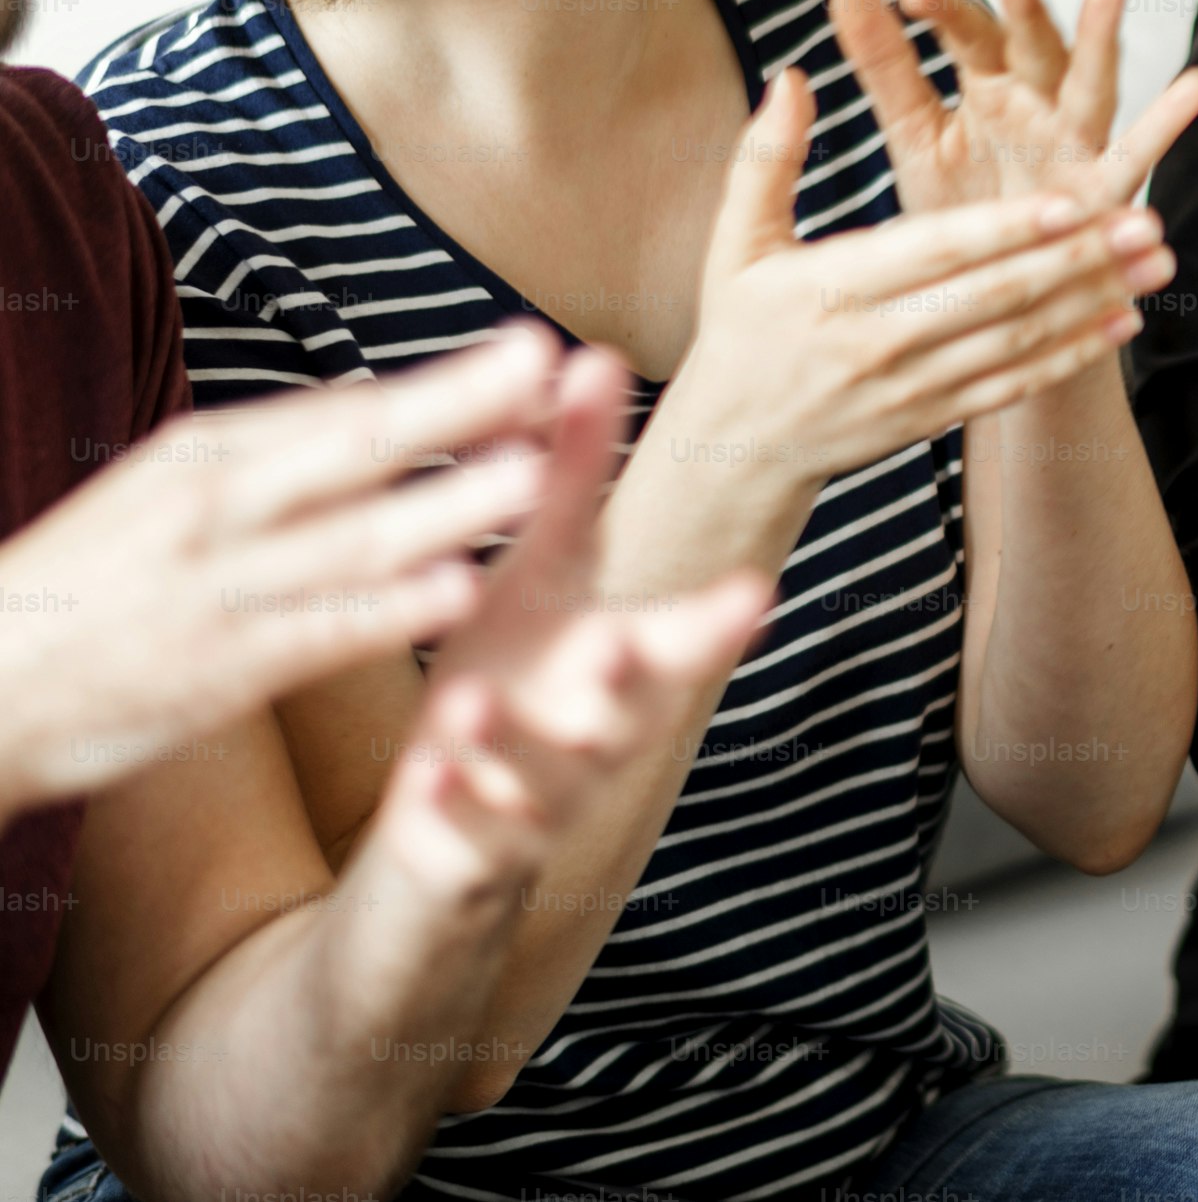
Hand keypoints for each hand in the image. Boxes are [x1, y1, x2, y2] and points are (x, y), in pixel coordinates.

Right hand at [0, 325, 572, 811]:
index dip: (447, 380)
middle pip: (357, 447)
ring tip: (534, 473)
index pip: (347, 406)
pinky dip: (389, 611)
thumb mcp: (171, 492)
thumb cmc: (97, 584)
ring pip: (353, 538)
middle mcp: (217, 506)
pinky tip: (459, 592)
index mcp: (209, 452)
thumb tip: (387, 404)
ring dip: (448, 504)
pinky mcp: (218, 671)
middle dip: (460, 404)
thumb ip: (277, 456)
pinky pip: (319, 635)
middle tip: (549, 367)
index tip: (536, 349)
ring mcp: (219, 587)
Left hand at [360, 346, 768, 906]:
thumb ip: (570, 475)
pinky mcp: (468, 859)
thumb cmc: (509, 686)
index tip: (755, 591)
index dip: (718, 624)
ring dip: (512, 746)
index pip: (679, 643)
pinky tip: (427, 780)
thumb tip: (596, 351)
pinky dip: (451, 811)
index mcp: (614, 665)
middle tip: (616, 643)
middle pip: (626, 716)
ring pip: (540, 782)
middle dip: (625, 682)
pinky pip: (465, 841)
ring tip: (470, 706)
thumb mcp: (536, 576)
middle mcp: (593, 737)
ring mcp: (535, 804)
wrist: (449, 844)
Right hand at [660, 68, 1160, 487]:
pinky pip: (1016, 385)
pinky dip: (1073, 355)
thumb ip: (766, 157)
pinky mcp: (936, 418)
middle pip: (997, 296)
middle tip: (1147, 220)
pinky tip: (1122, 320)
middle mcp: (882, 341)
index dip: (1007, 229)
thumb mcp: (734, 241)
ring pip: (1020, 340)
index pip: (937, 251)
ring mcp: (915, 386)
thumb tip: (794, 76)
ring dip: (1093, 301)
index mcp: (836, 287)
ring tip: (1157, 263)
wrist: (736, 448)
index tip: (1069, 199)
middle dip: (1078, 259)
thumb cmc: (741, 329)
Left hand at [828, 0, 1197, 214]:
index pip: (968, 36)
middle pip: (1031, 45)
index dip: (943, 13)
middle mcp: (1037, 105)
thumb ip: (887, 66)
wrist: (992, 296)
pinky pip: (1138, 154)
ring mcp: (1075, 143)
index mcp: (989, 87)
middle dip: (1022, 5)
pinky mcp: (1104, 191)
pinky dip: (1170, 120)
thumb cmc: (963, 210)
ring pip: (1088, 81)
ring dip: (1099, 33)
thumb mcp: (914, 135)